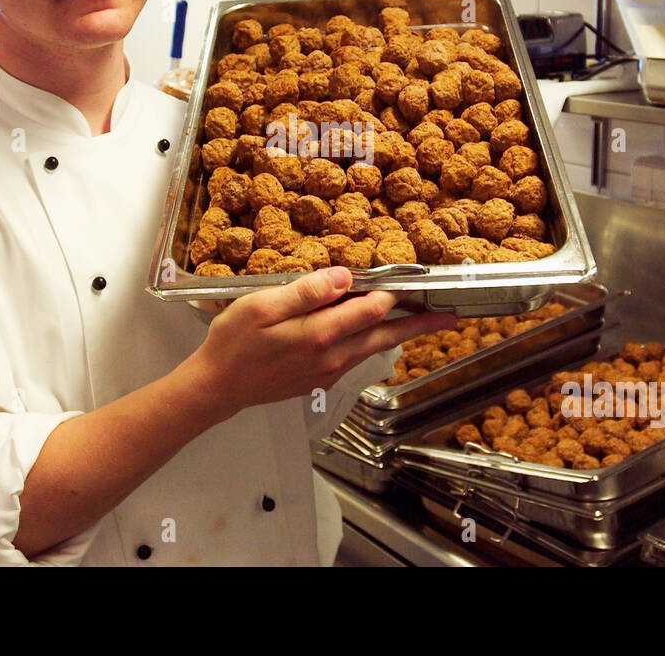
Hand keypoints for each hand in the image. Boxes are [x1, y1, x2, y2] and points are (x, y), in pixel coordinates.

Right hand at [184, 267, 455, 418]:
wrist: (216, 387)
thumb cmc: (233, 342)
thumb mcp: (262, 307)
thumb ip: (306, 292)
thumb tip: (345, 278)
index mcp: (319, 335)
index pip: (371, 310)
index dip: (394, 293)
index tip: (419, 282)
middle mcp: (331, 357)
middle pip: (385, 336)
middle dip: (418, 324)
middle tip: (448, 317)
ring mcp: (327, 371)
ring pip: (373, 349)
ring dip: (398, 334)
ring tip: (421, 322)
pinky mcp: (319, 380)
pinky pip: (355, 358)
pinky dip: (372, 344)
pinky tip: (373, 334)